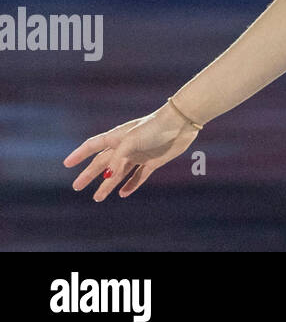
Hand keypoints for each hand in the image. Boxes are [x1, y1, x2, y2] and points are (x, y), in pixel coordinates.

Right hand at [64, 104, 199, 200]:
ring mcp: (140, 154)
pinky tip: (122, 193)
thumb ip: (117, 159)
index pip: (93, 146)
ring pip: (119, 172)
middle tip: (77, 186)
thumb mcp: (130, 141)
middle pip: (103, 162)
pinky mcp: (153, 161)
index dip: (79, 154)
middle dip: (89, 174)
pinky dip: (130, 185)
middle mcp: (126, 146)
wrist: (181, 123)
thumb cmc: (153, 128)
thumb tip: (108, 177)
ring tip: (97, 198)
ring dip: (108, 184)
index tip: (67, 164)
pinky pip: (139, 176)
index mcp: (117, 137)